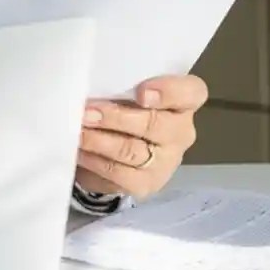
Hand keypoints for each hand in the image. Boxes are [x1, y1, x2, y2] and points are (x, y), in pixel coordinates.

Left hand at [75, 75, 207, 199]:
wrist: (120, 153)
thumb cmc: (126, 110)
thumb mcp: (127, 93)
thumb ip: (121, 86)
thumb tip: (89, 86)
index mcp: (182, 103)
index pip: (191, 92)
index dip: (169, 91)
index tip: (141, 93)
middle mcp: (181, 132)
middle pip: (155, 124)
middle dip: (116, 117)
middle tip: (86, 112)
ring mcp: (166, 161)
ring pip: (132, 150)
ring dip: (99, 141)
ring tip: (78, 132)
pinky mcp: (147, 183)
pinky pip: (119, 173)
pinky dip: (95, 162)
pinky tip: (80, 152)